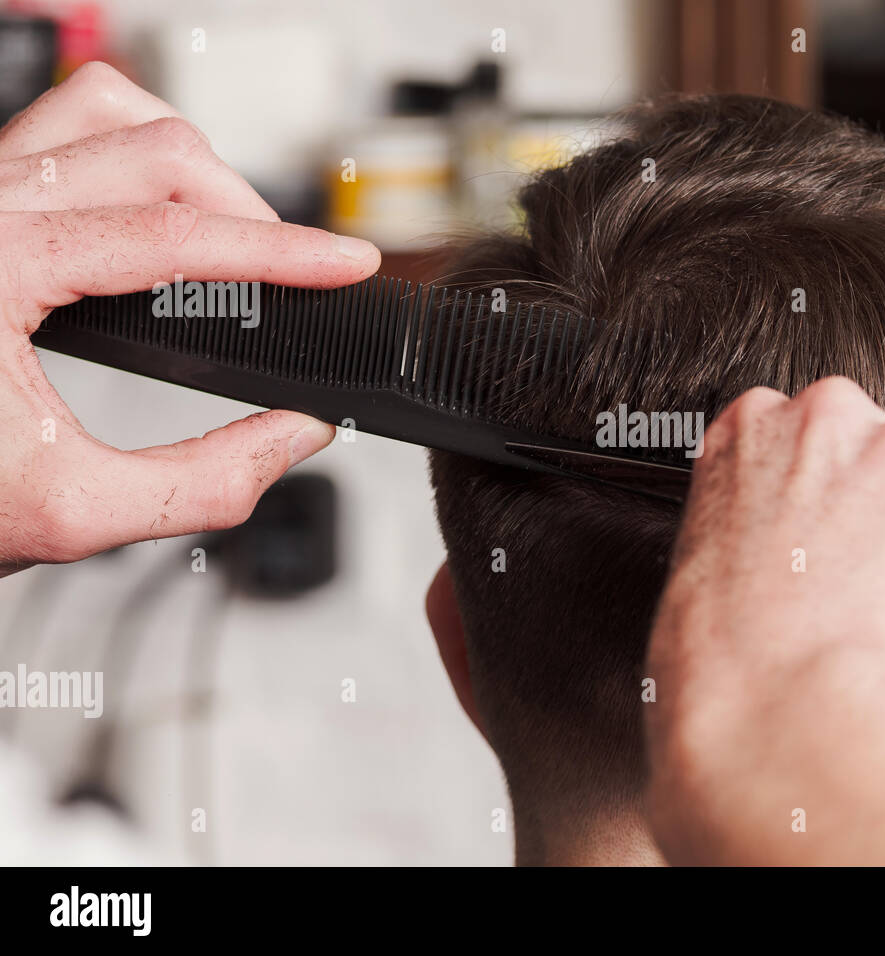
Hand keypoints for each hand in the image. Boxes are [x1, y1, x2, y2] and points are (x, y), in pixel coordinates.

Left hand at [0, 63, 380, 574]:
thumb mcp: (70, 512)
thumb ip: (203, 484)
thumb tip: (294, 436)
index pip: (175, 236)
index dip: (282, 253)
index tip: (348, 265)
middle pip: (156, 150)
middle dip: (247, 209)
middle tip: (290, 274)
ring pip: (109, 110)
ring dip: (190, 161)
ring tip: (226, 231)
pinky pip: (66, 125)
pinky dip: (134, 152)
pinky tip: (155, 210)